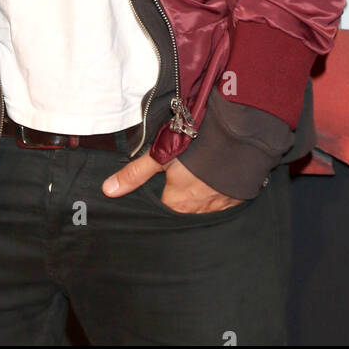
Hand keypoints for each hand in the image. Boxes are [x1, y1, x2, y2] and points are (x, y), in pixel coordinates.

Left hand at [101, 149, 244, 213]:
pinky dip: (220, 194)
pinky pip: (225, 202)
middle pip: (185, 212)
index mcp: (179, 204)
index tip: (163, 191)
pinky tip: (217, 182)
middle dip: (182, 201)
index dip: (161, 201)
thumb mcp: (160, 156)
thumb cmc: (195, 146)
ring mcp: (222, 205)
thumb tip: (109, 190)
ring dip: (201, 198)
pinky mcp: (239, 198)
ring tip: (199, 183)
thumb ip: (135, 174)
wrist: (237, 136)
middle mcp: (200, 211)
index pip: (164, 212)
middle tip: (182, 184)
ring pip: (206, 208)